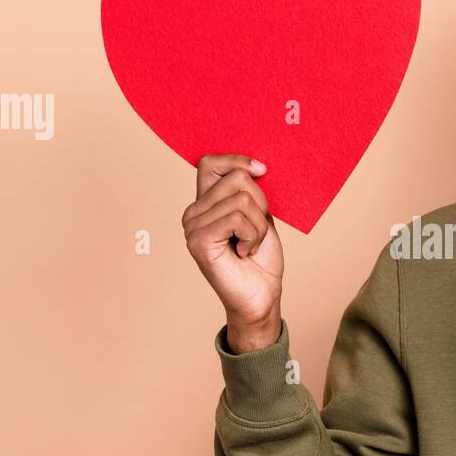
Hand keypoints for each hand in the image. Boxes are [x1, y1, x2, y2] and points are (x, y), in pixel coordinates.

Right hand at [183, 154, 282, 350]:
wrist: (261, 296)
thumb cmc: (261, 259)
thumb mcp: (259, 216)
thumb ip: (250, 191)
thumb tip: (255, 167)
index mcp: (205, 203)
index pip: (211, 162)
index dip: (238, 160)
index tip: (262, 170)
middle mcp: (193, 212)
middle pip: (236, 178)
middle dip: (260, 204)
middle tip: (257, 231)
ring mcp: (192, 227)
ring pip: (241, 199)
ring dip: (259, 225)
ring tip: (251, 244)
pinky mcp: (199, 241)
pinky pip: (237, 218)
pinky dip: (253, 235)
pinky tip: (245, 252)